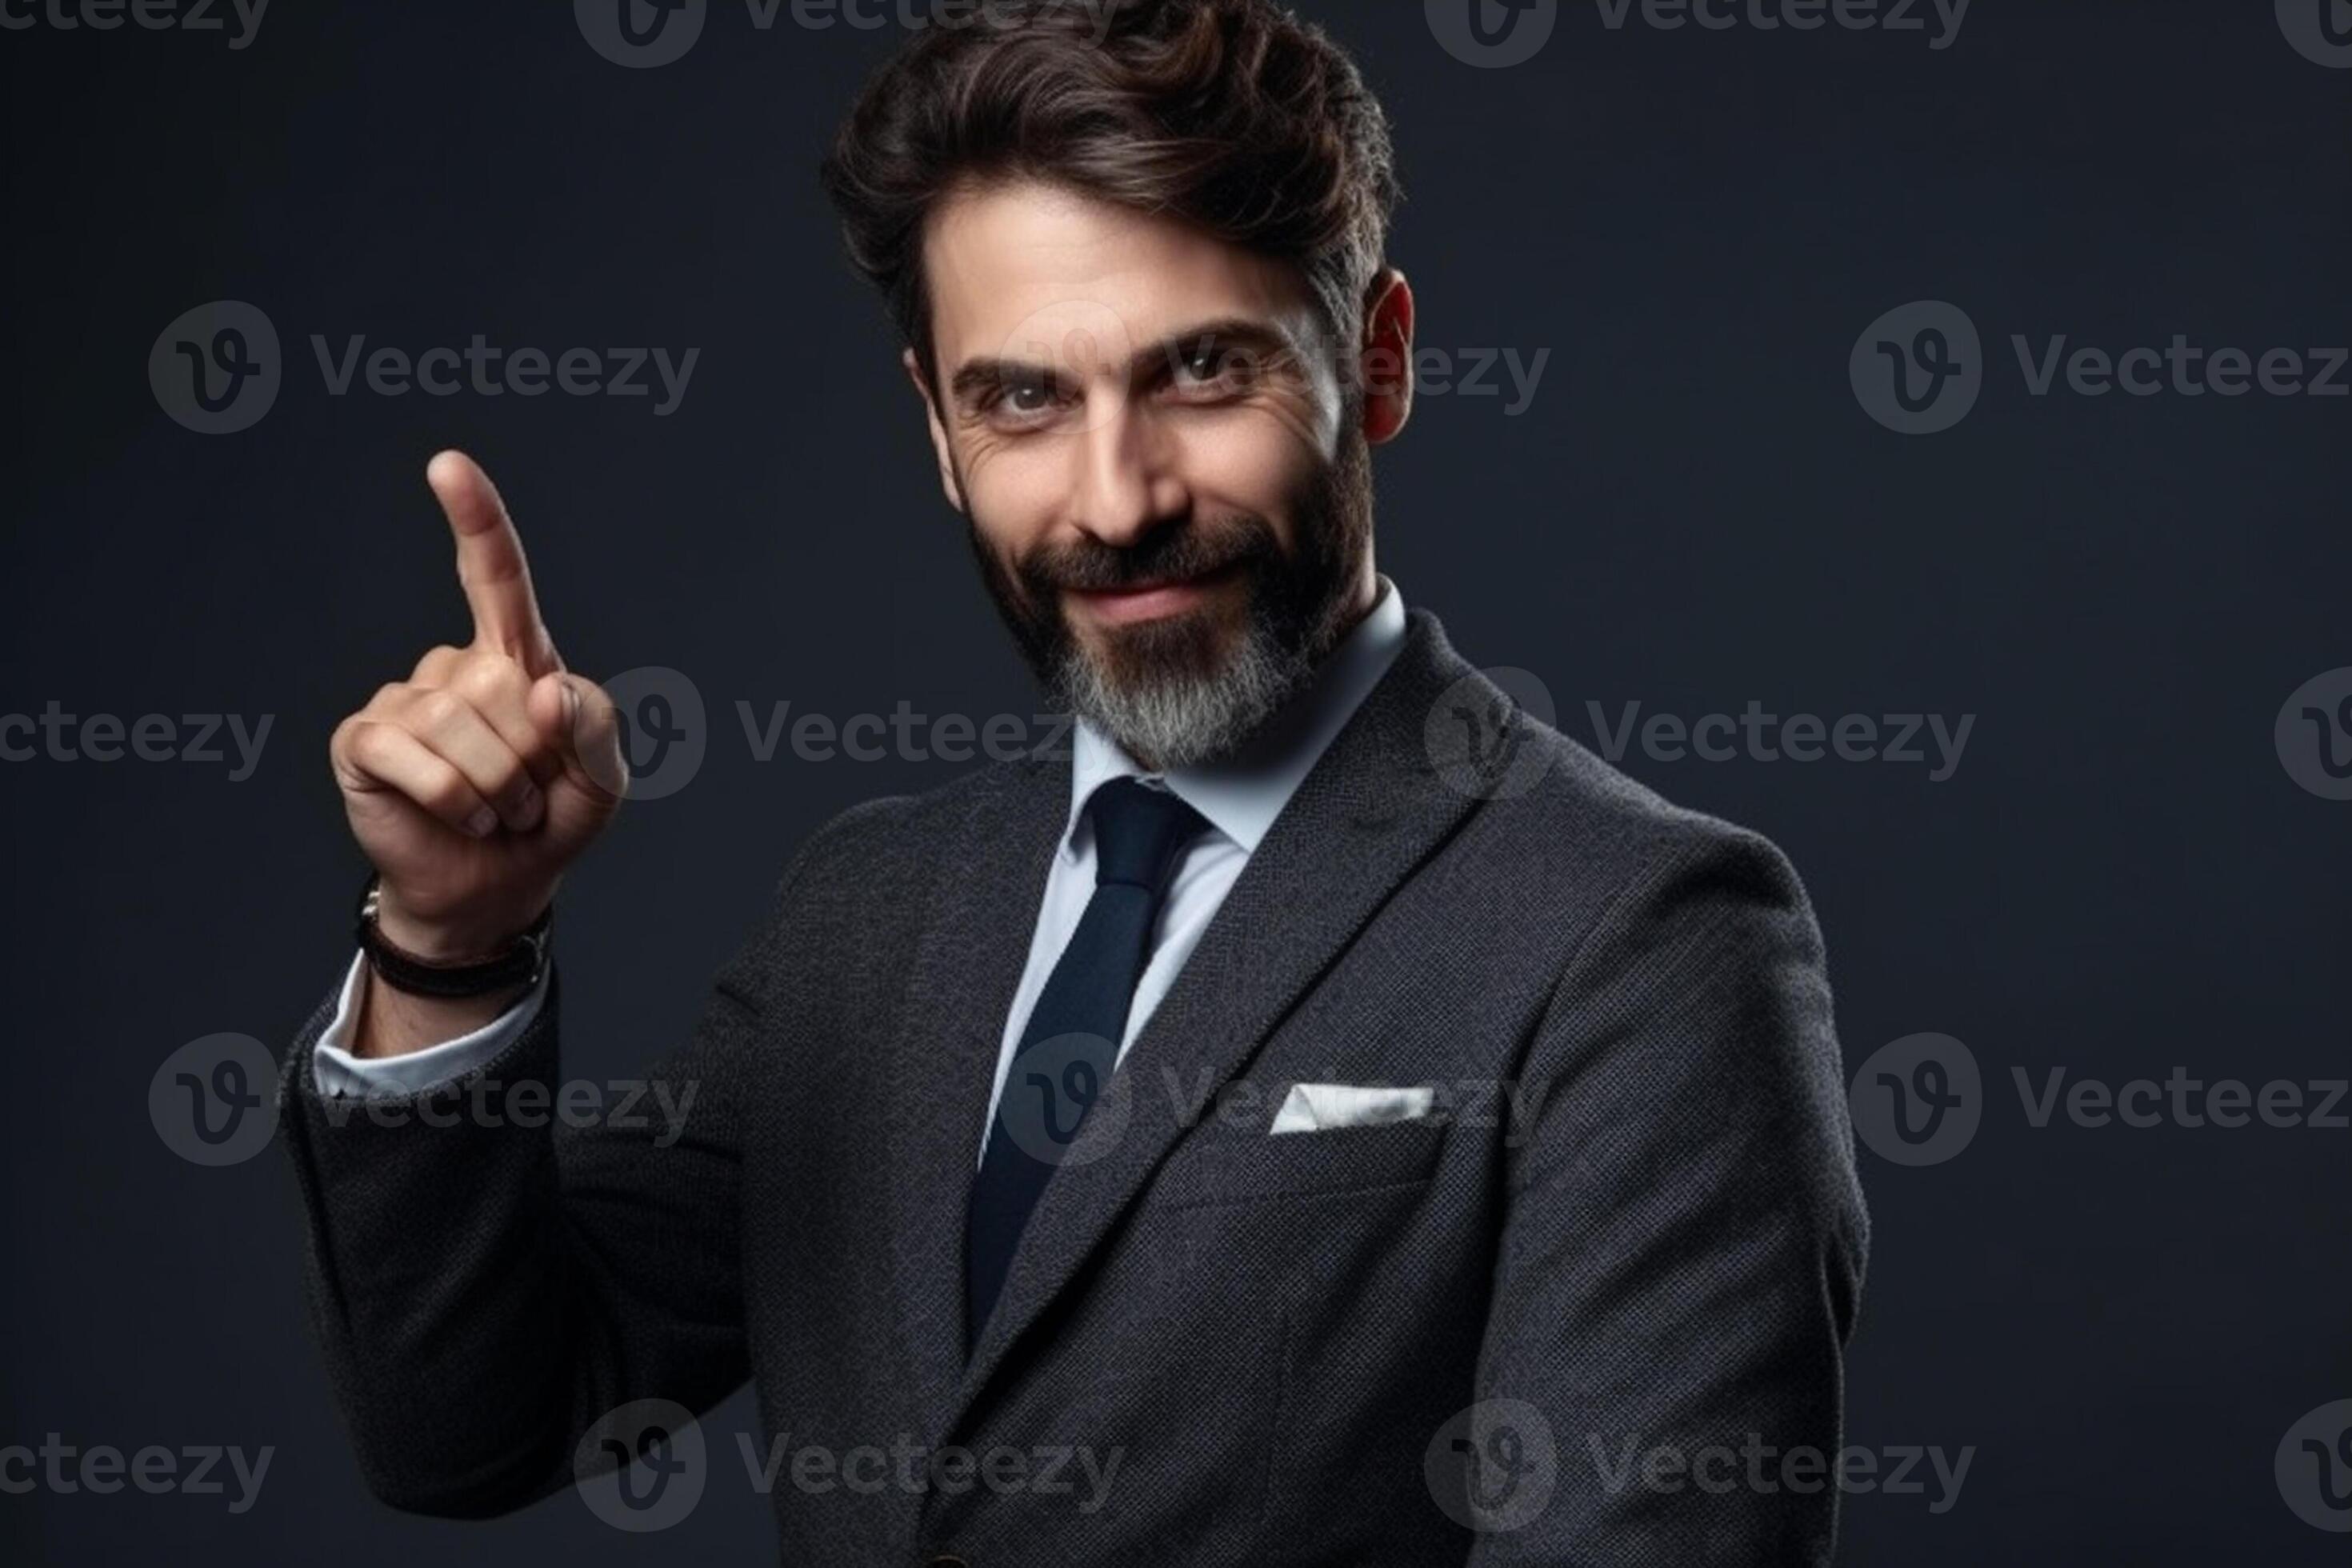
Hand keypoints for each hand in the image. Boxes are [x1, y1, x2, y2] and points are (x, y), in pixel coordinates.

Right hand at [329, 451, 624, 960]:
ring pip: (462, 728)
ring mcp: (403, 701)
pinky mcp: (363, 742)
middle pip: (501, 685)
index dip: (476, 521)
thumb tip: (543, 687)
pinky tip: (455, 813)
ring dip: (498, 790)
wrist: (494, 888)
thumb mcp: (603, 779)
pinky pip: (413, 757)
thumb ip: (597, 726)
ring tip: (497, 809)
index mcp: (513, 659)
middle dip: (532, 758)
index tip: (448, 465)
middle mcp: (454, 668)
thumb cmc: (550, 820)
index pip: (495, 577)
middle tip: (528, 792)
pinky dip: (452, 799)